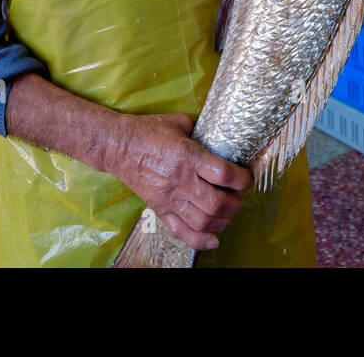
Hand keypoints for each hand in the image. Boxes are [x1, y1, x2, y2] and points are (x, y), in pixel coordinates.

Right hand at [108, 112, 251, 251]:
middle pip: (217, 203)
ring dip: (223, 221)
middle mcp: (180, 180)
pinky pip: (181, 232)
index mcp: (188, 156)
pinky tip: (213, 239)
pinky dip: (200, 241)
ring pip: (203, 222)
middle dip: (236, 203)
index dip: (243, 179)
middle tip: (239, 196)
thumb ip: (202, 131)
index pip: (224, 175)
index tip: (247, 176)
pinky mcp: (159, 209)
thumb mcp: (179, 122)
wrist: (117, 146)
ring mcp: (169, 198)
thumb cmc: (148, 131)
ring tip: (228, 212)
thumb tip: (220, 136)